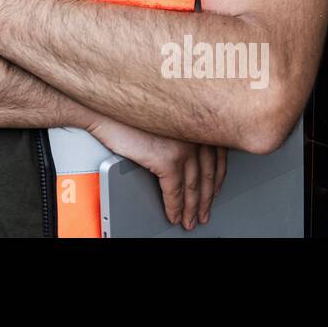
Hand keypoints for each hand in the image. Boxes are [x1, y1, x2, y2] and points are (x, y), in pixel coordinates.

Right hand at [88, 115, 227, 229]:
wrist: (109, 108)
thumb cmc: (133, 109)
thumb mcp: (168, 118)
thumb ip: (183, 133)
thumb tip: (190, 158)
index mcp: (199, 122)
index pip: (217, 157)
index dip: (217, 179)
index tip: (216, 190)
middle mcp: (197, 134)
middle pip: (208, 174)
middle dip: (206, 199)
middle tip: (203, 212)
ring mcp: (184, 147)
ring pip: (193, 187)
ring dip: (192, 208)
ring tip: (189, 220)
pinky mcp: (167, 160)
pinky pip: (174, 192)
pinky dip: (174, 208)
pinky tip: (173, 215)